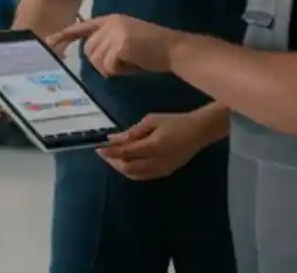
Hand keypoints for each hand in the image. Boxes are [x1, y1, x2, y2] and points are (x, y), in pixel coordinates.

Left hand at [47, 14, 180, 76]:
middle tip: (123, 64)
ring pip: (97, 60)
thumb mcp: (127, 41)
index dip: (66, 34)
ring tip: (130, 63)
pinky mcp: (120, 44)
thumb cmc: (152, 50)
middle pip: (88, 50)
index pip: (83, 26)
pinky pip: (108, 66)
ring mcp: (114, 32)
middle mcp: (110, 23)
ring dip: (112, 69)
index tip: (49, 41)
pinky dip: (120, 71)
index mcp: (110, 20)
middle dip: (102, 63)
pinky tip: (135, 64)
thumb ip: (108, 44)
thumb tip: (93, 57)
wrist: (174, 49)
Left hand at [96, 112, 211, 180]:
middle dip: (113, 161)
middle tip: (103, 153)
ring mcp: (162, 170)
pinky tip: (126, 163)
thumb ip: (132, 132)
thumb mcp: (152, 120)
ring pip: (135, 175)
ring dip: (121, 168)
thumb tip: (113, 139)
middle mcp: (157, 162)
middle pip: (128, 168)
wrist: (199, 131)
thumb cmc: (175, 121)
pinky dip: (132, 171)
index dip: (110, 152)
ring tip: (112, 158)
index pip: (125, 153)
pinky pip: (143, 176)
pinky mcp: (165, 173)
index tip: (98, 148)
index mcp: (153, 146)